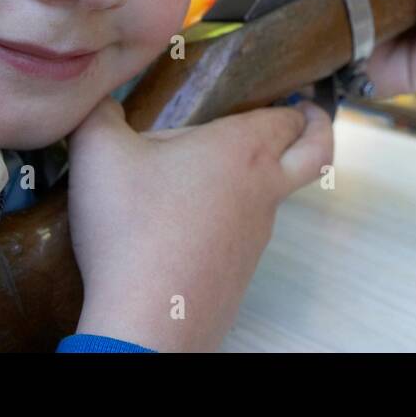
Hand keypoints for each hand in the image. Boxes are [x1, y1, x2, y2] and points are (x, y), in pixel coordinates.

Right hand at [67, 96, 332, 351]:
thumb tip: (97, 99)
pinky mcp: (240, 273)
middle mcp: (262, 190)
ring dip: (262, 177)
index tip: (290, 96)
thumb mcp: (99, 152)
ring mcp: (257, 236)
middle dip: (319, 130)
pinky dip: (233, 219)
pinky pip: (247, 234)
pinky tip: (191, 220)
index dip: (291, 103)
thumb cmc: (131, 230)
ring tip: (215, 170)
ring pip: (277, 196)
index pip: (288, 118)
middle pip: (317, 154)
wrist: (145, 321)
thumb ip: (99, 112)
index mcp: (242, 150)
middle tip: (305, 119)